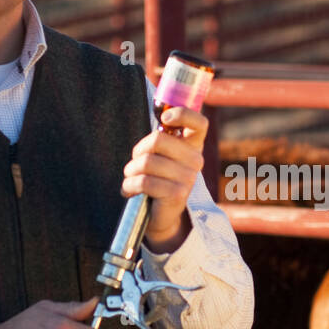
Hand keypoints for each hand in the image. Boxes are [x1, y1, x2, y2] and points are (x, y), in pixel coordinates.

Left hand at [123, 105, 207, 250]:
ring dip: (131, 171)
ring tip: (131, 178)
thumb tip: (160, 113)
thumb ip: (162, 138)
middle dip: (138, 151)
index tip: (164, 119)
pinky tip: (130, 190)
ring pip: (147, 162)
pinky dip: (130, 186)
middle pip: (158, 140)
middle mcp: (196, 161)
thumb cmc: (158, 179)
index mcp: (194, 147)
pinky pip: (144, 181)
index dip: (182, 114)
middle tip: (135, 162)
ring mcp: (188, 178)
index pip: (199, 123)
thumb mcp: (161, 156)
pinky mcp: (177, 194)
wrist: (163, 215)